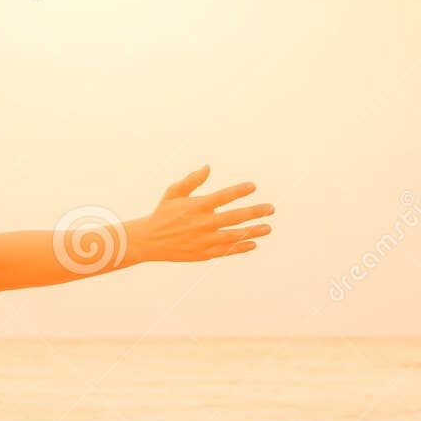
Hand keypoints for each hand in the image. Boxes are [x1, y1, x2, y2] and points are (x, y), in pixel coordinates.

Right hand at [126, 164, 273, 263]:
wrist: (149, 241)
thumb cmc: (164, 213)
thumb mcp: (173, 192)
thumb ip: (192, 180)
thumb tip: (208, 167)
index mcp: (196, 206)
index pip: (222, 197)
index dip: (238, 191)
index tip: (253, 186)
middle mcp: (202, 224)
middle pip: (233, 217)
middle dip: (254, 212)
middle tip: (271, 208)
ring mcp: (204, 240)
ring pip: (233, 236)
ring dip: (252, 231)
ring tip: (268, 228)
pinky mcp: (203, 254)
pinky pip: (226, 251)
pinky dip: (240, 247)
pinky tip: (253, 243)